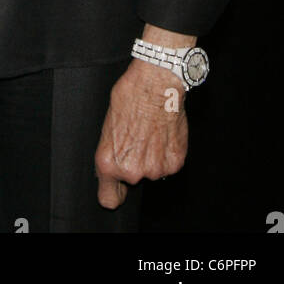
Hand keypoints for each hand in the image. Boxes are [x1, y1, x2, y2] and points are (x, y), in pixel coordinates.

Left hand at [94, 57, 187, 207]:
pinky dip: (167, 152)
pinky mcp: (175, 163)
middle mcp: (131, 171)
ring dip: (151, 158)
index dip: (113, 191)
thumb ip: (112, 152)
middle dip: (133, 164)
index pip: (108, 198)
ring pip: (152, 172)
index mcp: (108, 162)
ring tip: (150, 132)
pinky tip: (163, 133)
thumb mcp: (108, 125)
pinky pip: (168, 164)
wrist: (156, 84)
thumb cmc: (129, 97)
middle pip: (132, 180)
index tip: (116, 185)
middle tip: (136, 139)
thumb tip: (117, 164)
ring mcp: (155, 169)